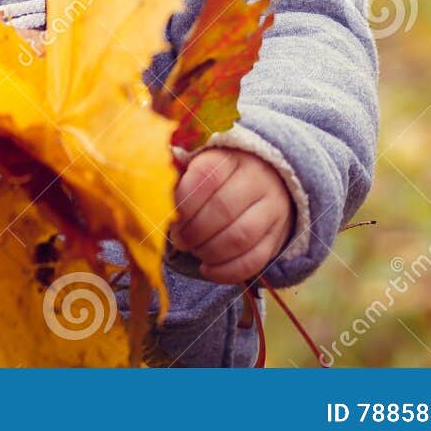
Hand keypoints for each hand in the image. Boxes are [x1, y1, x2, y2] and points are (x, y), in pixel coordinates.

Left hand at [170, 147, 291, 284]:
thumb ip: (179, 178)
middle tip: (179, 239)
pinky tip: (207, 269)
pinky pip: (254, 260)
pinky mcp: (278, 237)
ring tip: (194, 251)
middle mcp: (256, 180)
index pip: (206, 177)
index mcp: (231, 158)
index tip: (171, 216)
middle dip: (193, 231)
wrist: (268, 180)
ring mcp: (272, 209)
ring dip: (209, 251)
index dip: (184, 201)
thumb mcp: (201, 164)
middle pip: (223, 209)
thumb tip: (152, 197)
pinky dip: (226, 271)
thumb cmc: (221, 174)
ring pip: (241, 237)